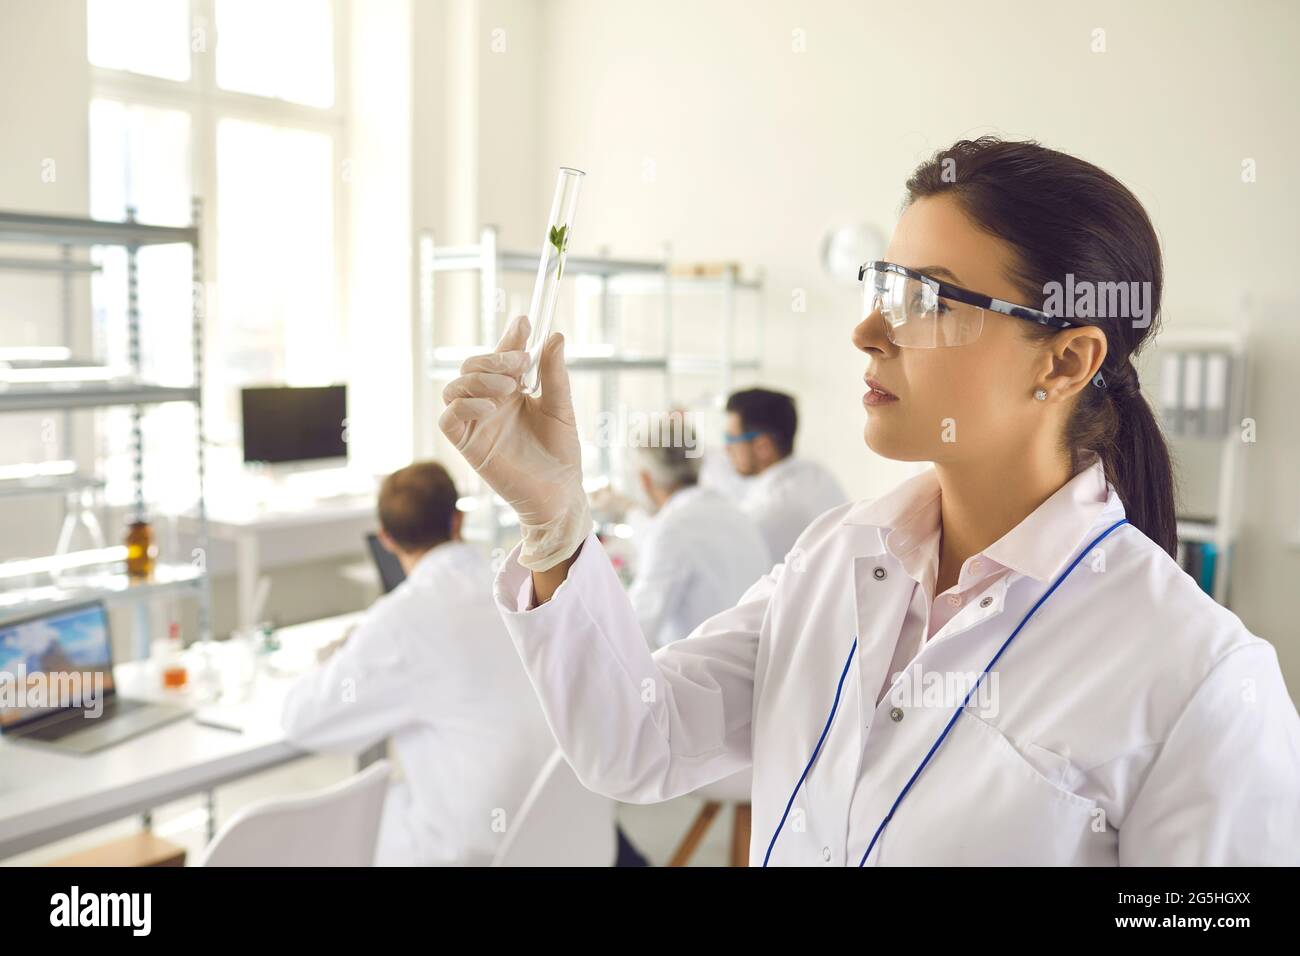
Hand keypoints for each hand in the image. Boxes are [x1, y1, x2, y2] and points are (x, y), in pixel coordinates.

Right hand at [438, 314, 590, 570]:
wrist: (561, 493)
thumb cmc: (562, 454)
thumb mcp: (561, 408)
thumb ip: (554, 374)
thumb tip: (554, 335)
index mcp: (511, 392)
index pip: (501, 356)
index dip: (509, 338)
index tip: (525, 322)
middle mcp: (490, 404)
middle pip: (471, 366)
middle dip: (493, 357)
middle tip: (521, 363)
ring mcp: (476, 424)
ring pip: (454, 387)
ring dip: (478, 378)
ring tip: (509, 387)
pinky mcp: (467, 445)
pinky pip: (448, 418)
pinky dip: (464, 405)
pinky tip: (492, 407)